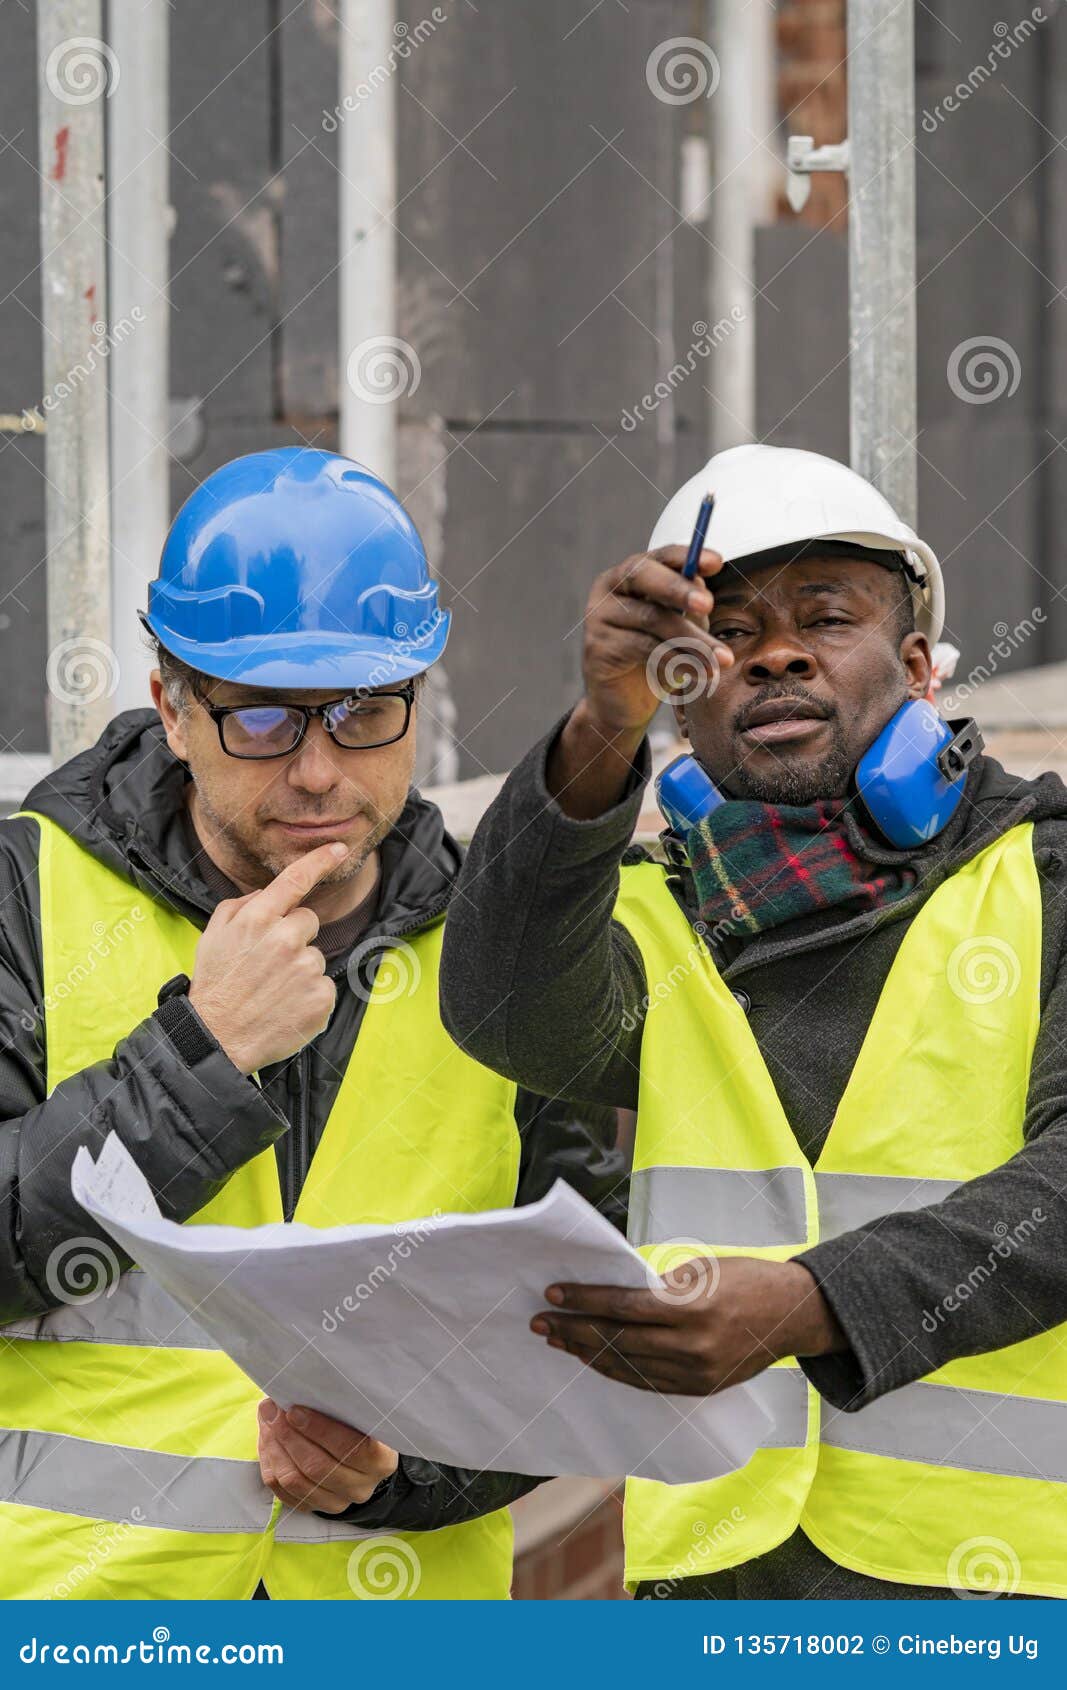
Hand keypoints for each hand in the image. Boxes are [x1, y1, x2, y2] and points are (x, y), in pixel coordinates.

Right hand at [188, 841, 343, 1072]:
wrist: (217, 1037)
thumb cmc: (216, 983)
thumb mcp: (214, 934)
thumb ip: (243, 906)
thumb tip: (269, 893)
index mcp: (259, 919)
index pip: (296, 880)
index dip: (320, 860)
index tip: (339, 848)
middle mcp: (286, 939)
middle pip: (308, 921)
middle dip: (293, 937)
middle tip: (268, 964)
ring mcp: (306, 969)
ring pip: (315, 956)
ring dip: (299, 970)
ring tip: (272, 990)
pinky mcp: (321, 997)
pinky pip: (324, 985)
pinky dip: (309, 996)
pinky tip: (286, 1007)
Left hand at [257, 1400, 398, 1512]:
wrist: (358, 1457)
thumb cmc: (358, 1425)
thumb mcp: (360, 1414)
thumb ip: (338, 1405)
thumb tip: (297, 1391)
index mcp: (380, 1461)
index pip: (351, 1448)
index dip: (320, 1430)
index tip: (295, 1410)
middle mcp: (361, 1487)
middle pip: (318, 1467)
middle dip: (290, 1436)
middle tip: (273, 1411)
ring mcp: (336, 1502)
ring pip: (296, 1480)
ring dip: (276, 1448)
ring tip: (267, 1421)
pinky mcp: (312, 1508)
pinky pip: (281, 1490)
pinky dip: (270, 1462)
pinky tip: (268, 1440)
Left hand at [530, 1256, 844, 1395]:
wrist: (793, 1315)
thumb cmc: (746, 1280)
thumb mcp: (702, 1268)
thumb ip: (658, 1284)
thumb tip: (611, 1289)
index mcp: (692, 1307)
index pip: (624, 1305)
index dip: (585, 1300)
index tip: (554, 1293)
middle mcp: (692, 1345)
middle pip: (618, 1339)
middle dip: (575, 1329)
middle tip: (542, 1322)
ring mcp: (695, 1372)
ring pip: (627, 1366)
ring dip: (587, 1352)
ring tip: (559, 1339)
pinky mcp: (699, 1388)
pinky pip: (646, 1382)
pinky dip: (615, 1370)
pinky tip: (593, 1358)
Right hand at [579, 544, 729, 736]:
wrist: (624, 704)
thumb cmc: (657, 659)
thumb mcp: (682, 628)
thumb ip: (690, 606)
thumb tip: (701, 586)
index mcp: (633, 575)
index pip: (659, 556)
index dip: (687, 557)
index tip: (716, 562)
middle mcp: (610, 588)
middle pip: (643, 575)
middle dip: (679, 589)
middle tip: (708, 604)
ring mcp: (599, 616)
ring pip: (651, 618)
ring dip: (692, 640)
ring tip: (722, 660)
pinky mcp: (597, 647)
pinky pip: (643, 648)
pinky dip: (677, 661)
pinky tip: (699, 674)